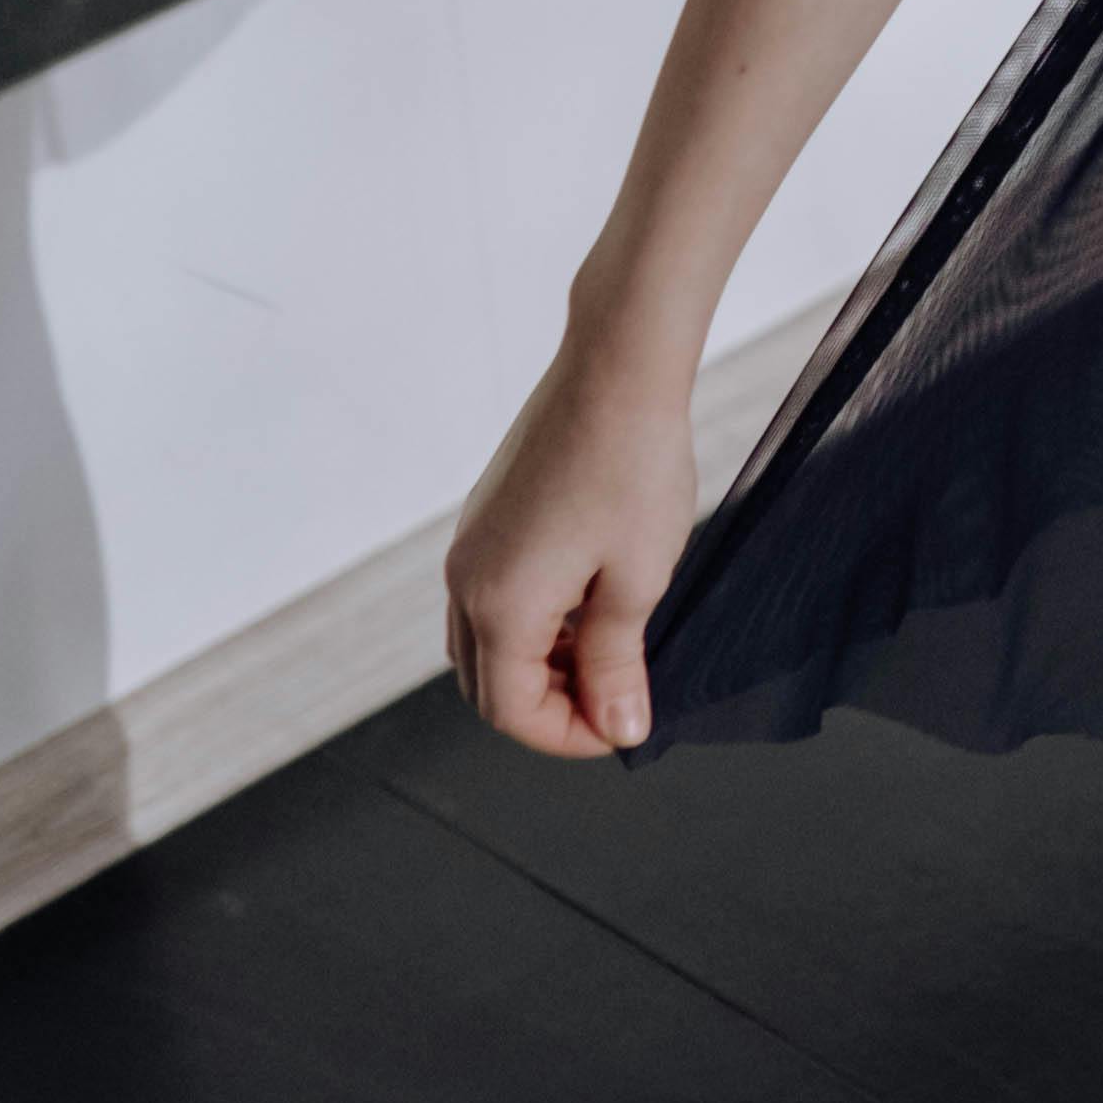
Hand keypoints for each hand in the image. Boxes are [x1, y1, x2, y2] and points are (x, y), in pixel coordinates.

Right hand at [444, 339, 700, 760]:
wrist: (616, 366)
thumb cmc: (634, 465)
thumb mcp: (637, 579)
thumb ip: (617, 664)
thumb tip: (618, 729)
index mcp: (498, 605)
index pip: (511, 712)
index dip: (568, 736)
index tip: (624, 728)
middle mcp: (465, 579)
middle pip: (488, 684)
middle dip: (551, 705)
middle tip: (620, 696)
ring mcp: (469, 545)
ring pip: (486, 642)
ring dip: (542, 663)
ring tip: (613, 648)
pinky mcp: (485, 518)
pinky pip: (492, 596)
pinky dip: (534, 621)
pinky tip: (593, 600)